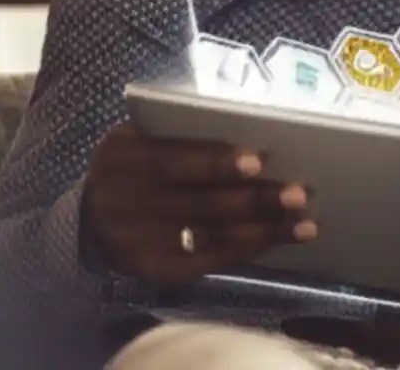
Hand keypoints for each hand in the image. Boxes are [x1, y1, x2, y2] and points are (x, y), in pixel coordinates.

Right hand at [83, 123, 316, 285]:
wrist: (94, 216)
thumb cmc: (140, 165)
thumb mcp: (145, 138)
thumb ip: (183, 134)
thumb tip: (254, 127)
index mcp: (121, 158)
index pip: (170, 161)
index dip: (214, 162)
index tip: (258, 160)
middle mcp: (120, 203)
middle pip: (197, 204)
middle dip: (253, 200)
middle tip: (298, 194)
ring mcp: (135, 244)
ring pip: (210, 236)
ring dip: (264, 229)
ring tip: (305, 222)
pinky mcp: (154, 271)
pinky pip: (210, 260)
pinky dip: (250, 248)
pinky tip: (281, 237)